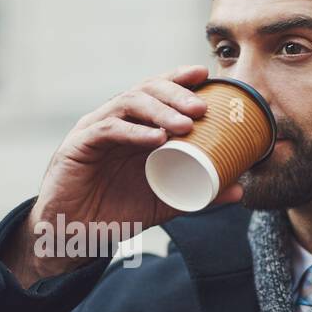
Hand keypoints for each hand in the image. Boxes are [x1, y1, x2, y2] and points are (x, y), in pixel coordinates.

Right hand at [1, 65, 242, 287]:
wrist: (73, 236)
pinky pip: (107, 130)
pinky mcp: (77, 146)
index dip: (179, 79)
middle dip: (175, 93)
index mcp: (133, 127)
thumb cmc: (114, 213)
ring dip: (159, 110)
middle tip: (202, 107)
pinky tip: (155, 139)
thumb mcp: (164, 202)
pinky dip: (134, 132)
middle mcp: (113, 121)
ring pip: (127, 104)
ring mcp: (93, 130)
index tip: (206, 76)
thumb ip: (198, 194)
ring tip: (186, 124)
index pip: (157, 92)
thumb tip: (239, 189)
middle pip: (145, 90)